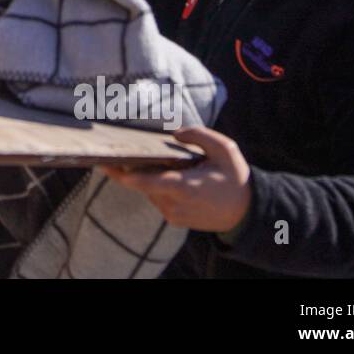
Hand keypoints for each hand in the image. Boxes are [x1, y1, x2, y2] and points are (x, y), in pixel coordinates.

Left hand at [100, 127, 251, 232]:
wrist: (246, 212)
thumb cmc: (235, 177)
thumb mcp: (224, 148)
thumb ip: (199, 136)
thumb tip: (174, 134)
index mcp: (185, 187)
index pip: (148, 182)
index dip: (125, 175)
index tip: (106, 166)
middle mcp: (175, 204)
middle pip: (143, 184)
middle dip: (130, 169)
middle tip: (113, 152)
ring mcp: (173, 214)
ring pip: (149, 191)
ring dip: (146, 176)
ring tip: (140, 157)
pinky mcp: (174, 219)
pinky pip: (157, 198)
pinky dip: (156, 185)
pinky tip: (160, 172)